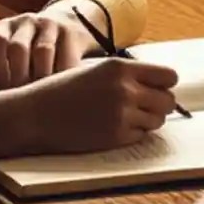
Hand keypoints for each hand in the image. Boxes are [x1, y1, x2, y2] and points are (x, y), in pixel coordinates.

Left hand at [0, 12, 91, 90]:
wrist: (66, 31)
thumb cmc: (29, 55)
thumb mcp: (9, 58)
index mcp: (5, 27)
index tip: (3, 92)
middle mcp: (26, 22)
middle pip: (18, 47)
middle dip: (18, 76)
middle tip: (22, 100)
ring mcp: (50, 24)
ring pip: (43, 50)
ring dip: (40, 77)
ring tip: (41, 97)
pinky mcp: (71, 32)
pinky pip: (66, 56)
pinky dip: (61, 75)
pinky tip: (60, 90)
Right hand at [14, 58, 179, 154]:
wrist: (34, 114)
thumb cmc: (62, 90)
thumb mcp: (96, 70)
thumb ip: (126, 74)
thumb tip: (158, 83)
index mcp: (121, 67)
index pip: (169, 76)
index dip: (164, 84)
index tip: (156, 89)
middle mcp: (125, 89)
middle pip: (169, 101)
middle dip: (159, 105)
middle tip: (143, 107)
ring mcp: (122, 114)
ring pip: (158, 120)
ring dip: (147, 120)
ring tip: (125, 117)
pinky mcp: (115, 136)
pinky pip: (140, 136)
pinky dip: (132, 134)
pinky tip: (112, 127)